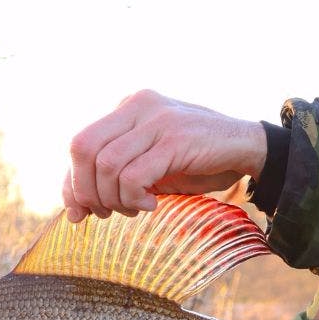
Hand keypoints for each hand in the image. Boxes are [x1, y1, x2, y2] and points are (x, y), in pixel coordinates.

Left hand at [63, 89, 266, 221]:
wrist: (246, 148)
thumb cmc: (196, 161)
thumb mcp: (150, 164)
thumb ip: (115, 174)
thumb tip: (74, 209)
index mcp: (127, 107)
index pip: (79, 143)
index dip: (71, 183)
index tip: (79, 213)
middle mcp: (137, 105)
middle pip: (82, 148)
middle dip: (86, 191)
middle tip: (106, 214)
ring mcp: (156, 119)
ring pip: (106, 165)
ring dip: (114, 199)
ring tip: (136, 208)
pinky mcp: (174, 139)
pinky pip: (133, 175)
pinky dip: (135, 198)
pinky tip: (153, 204)